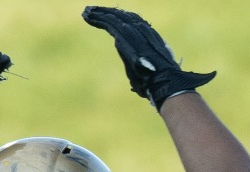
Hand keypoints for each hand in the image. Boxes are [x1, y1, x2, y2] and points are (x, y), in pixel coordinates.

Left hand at [82, 7, 213, 108]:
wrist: (162, 82)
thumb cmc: (156, 83)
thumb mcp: (147, 72)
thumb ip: (140, 70)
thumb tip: (136, 79)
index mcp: (148, 37)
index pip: (131, 22)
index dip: (119, 18)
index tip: (107, 16)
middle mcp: (142, 31)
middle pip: (121, 17)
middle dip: (105, 13)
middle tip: (90, 10)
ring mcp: (135, 32)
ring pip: (114, 18)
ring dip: (99, 14)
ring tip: (86, 11)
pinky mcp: (126, 36)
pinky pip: (110, 24)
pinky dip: (99, 19)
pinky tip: (89, 16)